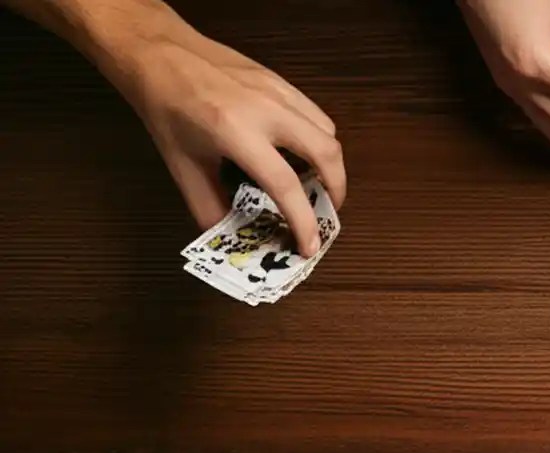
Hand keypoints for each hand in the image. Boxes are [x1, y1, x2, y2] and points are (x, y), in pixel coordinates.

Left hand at [92, 6, 344, 255]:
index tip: (310, 247)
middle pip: (326, 153)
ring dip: (331, 164)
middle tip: (326, 211)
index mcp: (236, 132)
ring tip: (316, 183)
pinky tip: (302, 152)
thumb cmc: (165, 109)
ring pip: (328, 132)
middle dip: (336, 190)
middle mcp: (266, 110)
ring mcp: (277, 91)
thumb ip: (208, 206)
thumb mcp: (181, 165)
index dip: (303, 221)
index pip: (285, 184)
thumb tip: (231, 237)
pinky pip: (315, 114)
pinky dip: (320, 140)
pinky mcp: (280, 81)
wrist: (158, 53)